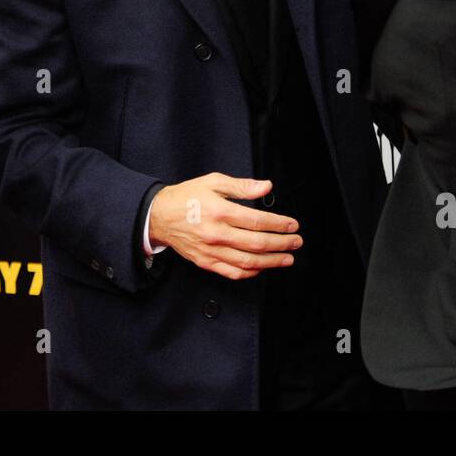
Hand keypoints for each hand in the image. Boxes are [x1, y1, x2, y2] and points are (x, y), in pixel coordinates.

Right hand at [149, 173, 301, 279]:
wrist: (159, 216)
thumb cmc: (186, 197)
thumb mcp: (213, 182)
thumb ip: (241, 186)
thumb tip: (266, 187)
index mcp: (220, 212)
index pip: (258, 221)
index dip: (279, 224)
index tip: (292, 225)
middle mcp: (217, 234)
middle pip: (257, 244)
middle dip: (281, 244)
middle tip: (296, 242)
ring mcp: (211, 251)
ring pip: (248, 262)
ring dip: (271, 262)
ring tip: (287, 258)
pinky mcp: (206, 262)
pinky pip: (232, 272)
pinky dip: (251, 272)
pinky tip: (263, 267)